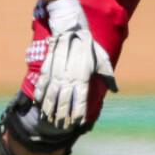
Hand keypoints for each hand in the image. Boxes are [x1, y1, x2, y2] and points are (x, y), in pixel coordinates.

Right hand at [32, 0, 116, 130]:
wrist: (72, 29)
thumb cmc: (90, 46)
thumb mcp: (103, 59)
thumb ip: (107, 75)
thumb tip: (115, 89)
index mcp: (82, 76)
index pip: (81, 99)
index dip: (79, 111)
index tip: (78, 122)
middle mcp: (68, 77)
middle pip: (64, 100)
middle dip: (63, 115)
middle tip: (62, 126)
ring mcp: (56, 73)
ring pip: (51, 95)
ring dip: (50, 108)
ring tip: (49, 119)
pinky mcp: (47, 67)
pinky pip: (42, 83)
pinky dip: (40, 94)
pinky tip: (39, 103)